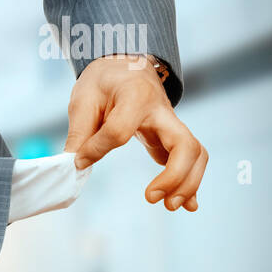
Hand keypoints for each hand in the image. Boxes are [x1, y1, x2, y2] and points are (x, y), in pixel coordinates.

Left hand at [64, 54, 206, 211]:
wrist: (126, 66)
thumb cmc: (104, 81)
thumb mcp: (84, 98)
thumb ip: (80, 130)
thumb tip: (75, 163)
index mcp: (135, 97)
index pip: (120, 130)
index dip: (98, 149)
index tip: (81, 160)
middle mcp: (162, 112)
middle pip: (185, 145)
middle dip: (174, 176)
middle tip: (150, 198)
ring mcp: (171, 125)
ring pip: (195, 154)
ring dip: (187, 183)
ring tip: (168, 205)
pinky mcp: (172, 137)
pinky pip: (190, 159)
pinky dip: (191, 183)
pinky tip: (188, 205)